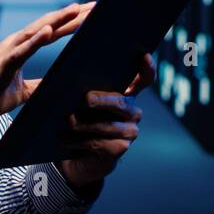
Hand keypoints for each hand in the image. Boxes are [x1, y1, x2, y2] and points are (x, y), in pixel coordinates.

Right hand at [0, 2, 93, 129]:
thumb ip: (38, 86)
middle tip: (96, 5)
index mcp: (21, 49)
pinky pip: (20, 52)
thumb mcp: (21, 92)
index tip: (92, 12)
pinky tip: (49, 31)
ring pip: (36, 32)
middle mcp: (15, 45)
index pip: (52, 31)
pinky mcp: (0, 67)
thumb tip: (58, 87)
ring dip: (56, 20)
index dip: (72, 21)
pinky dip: (34, 40)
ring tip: (76, 10)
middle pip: (48, 26)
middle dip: (72, 15)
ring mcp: (7, 53)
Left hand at [57, 53, 154, 187]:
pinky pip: (100, 143)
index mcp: (125, 94)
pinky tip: (66, 140)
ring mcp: (129, 132)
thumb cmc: (77, 123)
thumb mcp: (78, 103)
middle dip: (103, 100)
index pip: (144, 79)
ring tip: (69, 121)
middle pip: (121, 102)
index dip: (147, 68)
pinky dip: (81, 141)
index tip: (144, 56)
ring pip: (108, 125)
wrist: (75, 157)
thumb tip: (65, 75)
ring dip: (85, 124)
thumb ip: (80, 89)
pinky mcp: (119, 149)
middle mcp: (131, 112)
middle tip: (87, 99)